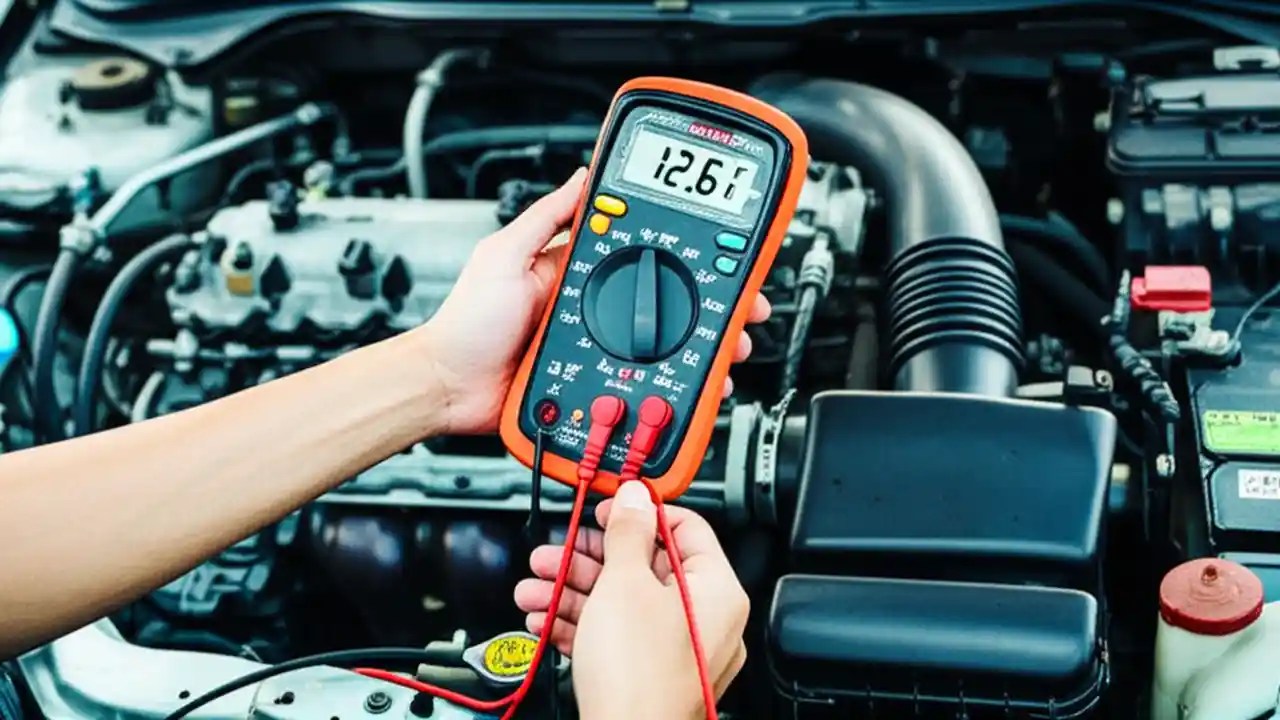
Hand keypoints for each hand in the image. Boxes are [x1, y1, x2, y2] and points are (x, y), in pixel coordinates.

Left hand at [421, 168, 771, 434]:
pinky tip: (702, 386)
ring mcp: (599, 353)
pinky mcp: (596, 390)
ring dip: (707, 350)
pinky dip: (677, 392)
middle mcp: (596, 313)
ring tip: (732, 348)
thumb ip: (546, 218)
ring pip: (667, 351)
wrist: (447, 387)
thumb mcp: (503, 254)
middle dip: (714, 306)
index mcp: (578, 275)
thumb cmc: (466, 323)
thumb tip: (583, 176)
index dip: (683, 254)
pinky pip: (644, 391)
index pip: (643, 256)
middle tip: (746, 306)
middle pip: (669, 307)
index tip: (719, 250)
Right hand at [514, 483, 749, 719]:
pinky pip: (616, 637)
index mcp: (716, 591)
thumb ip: (628, 533)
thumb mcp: (624, 584)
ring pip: (623, 604)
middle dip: (590, 558)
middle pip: (645, 567)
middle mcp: (705, 621)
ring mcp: (677, 652)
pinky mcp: (649, 677)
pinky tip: (544, 619)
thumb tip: (635, 497)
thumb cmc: (638, 676)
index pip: (686, 529)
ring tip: (536, 586)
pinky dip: (581, 625)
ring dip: (573, 590)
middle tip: (557, 550)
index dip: (642, 512)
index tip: (608, 508)